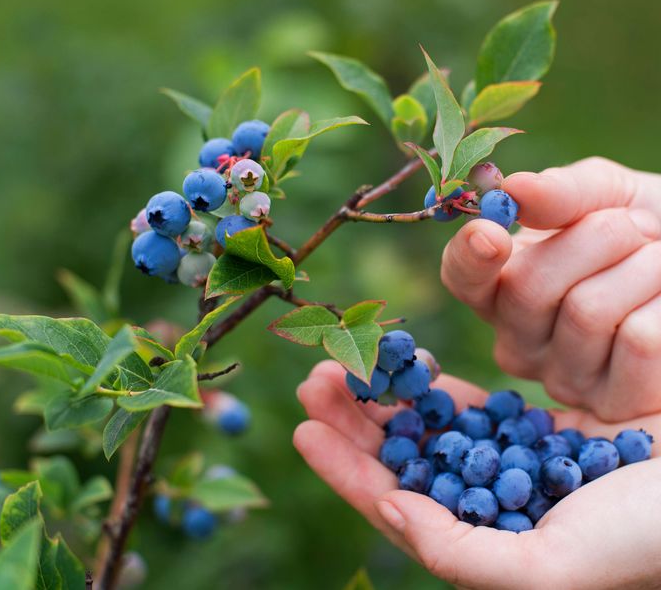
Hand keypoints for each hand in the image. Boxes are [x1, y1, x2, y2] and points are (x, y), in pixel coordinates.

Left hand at [294, 361, 660, 589]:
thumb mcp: (546, 571)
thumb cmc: (639, 546)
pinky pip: (471, 405)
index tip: (303, 430)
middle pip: (401, 460)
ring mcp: (506, 466)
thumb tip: (391, 509)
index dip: (344, 471)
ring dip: (385, 397)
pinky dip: (436, 385)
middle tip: (314, 380)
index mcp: (479, 544)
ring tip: (346, 362)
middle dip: (353, 423)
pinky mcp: (533, 433)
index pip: (394, 505)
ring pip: (427, 428)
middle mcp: (485, 506)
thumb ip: (460, 553)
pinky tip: (412, 363)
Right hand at [441, 157, 660, 420]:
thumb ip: (562, 192)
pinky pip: (638, 341)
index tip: (491, 232)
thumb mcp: (609, 196)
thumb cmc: (649, 231)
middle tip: (636, 227)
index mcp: (501, 286)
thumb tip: (513, 188)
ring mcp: (561, 378)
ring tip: (659, 263)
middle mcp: (518, 340)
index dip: (470, 256)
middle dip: (595, 238)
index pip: (462, 276)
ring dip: (643, 267)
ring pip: (586, 312)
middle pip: (526, 287)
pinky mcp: (613, 403)